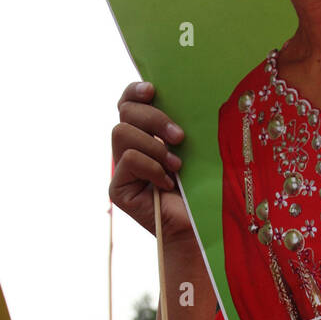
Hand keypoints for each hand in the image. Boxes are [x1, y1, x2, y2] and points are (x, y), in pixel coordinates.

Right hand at [110, 82, 193, 240]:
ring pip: (121, 132)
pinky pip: (128, 160)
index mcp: (145, 134)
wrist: (200, 229)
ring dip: (153, 145)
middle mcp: (130, 148)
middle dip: (153, 118)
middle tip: (179, 137)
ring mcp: (122, 169)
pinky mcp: (118, 188)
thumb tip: (181, 97)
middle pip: (124, 112)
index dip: (135, 91)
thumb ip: (178, 127)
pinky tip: (167, 183)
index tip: (153, 90)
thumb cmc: (202, 189)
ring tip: (176, 165)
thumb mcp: (194, 151)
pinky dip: (151, 167)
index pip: (128, 102)